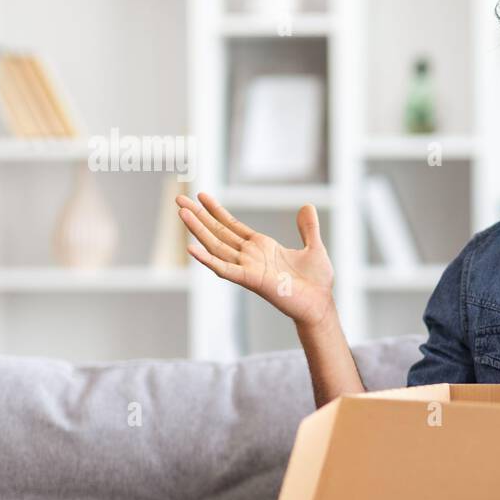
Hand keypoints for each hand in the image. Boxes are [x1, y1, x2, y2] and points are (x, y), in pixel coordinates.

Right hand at [176, 192, 335, 327]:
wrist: (321, 304)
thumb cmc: (317, 282)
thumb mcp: (314, 247)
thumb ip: (308, 228)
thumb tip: (307, 206)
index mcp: (262, 247)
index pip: (233, 225)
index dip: (217, 211)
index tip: (201, 195)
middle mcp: (250, 256)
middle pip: (218, 232)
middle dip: (199, 216)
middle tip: (178, 198)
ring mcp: (248, 268)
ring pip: (216, 246)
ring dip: (198, 230)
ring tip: (182, 212)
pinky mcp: (251, 280)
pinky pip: (225, 269)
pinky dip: (208, 260)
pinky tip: (192, 248)